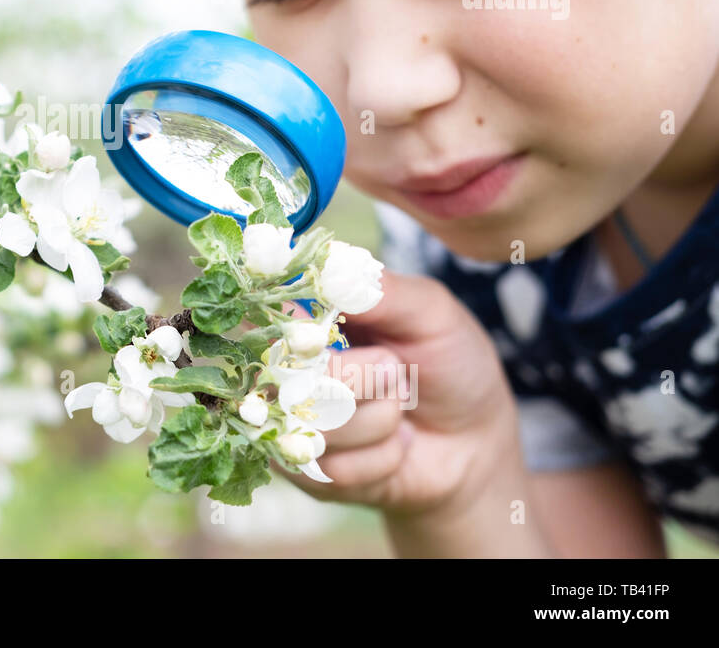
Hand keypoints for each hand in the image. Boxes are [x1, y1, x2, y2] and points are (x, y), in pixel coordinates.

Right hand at [278, 270, 524, 519]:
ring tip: (401, 411)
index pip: (265, 313)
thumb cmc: (450, 364)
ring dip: (381, 419)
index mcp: (308, 317)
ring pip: (317, 423)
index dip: (292, 325)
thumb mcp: (430, 313)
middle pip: (290, 372)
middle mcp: (287, 367)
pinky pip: (335, 467)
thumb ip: (380, 291)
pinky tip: (396, 446)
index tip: (332, 333)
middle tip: (398, 372)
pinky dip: (383, 456)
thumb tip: (328, 270)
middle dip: (364, 375)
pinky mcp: (306, 471)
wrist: (474, 440)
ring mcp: (291, 421)